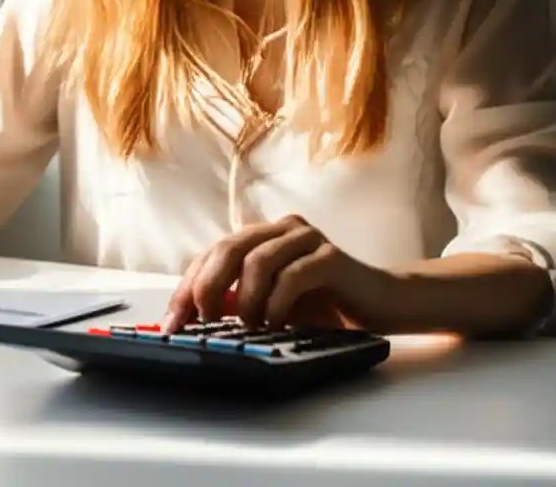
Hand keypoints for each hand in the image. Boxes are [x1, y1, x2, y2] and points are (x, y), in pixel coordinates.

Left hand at [164, 214, 397, 332]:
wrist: (382, 305)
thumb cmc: (322, 306)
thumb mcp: (269, 305)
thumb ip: (235, 302)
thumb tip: (191, 319)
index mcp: (260, 237)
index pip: (211, 254)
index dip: (188, 286)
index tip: (173, 321)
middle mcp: (280, 230)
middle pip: (228, 249)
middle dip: (207, 287)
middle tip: (202, 320)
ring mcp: (307, 239)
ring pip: (257, 260)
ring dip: (245, 299)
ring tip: (247, 326)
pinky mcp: (332, 257)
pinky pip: (293, 275)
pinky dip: (276, 302)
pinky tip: (275, 323)